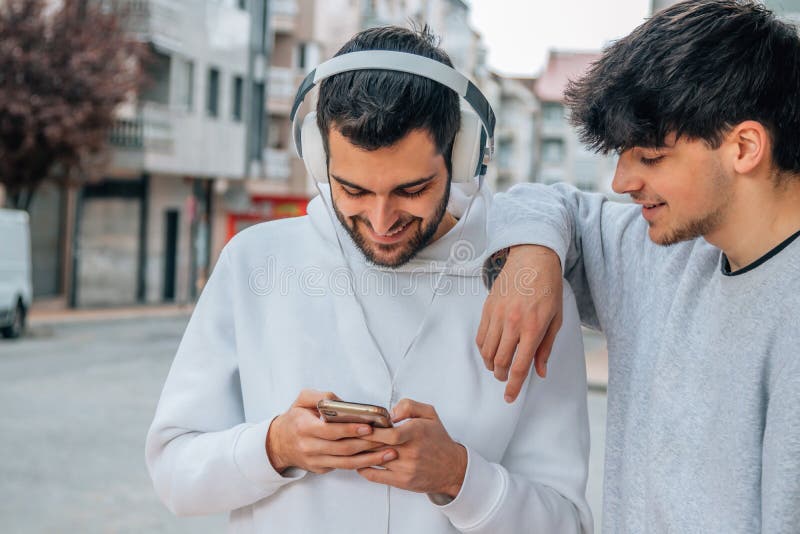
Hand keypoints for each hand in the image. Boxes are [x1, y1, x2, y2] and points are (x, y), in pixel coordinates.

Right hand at [266, 389, 397, 473]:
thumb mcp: (302, 400)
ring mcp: (316, 461)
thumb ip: (321, 396)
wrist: (278, 443)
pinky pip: (344, 467)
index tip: (368, 426)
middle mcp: (309, 447)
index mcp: (304, 428)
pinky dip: (362, 463)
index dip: (350, 430)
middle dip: (368, 444)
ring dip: (370, 457)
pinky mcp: (321, 469)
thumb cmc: (294, 419)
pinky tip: (377, 458)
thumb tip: (343, 403)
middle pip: (343, 448)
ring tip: (390, 451)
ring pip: (347, 462)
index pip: (331, 431)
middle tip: (387, 438)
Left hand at [357, 399, 466, 497]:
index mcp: (417, 432)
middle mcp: (411, 451)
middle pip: (378, 446)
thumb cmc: (438, 439)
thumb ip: (409, 406)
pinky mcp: (402, 481)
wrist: (452, 468)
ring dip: (361, 452)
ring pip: (375, 459)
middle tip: (348, 433)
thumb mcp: (430, 414)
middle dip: (361, 440)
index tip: (361, 425)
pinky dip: (364, 469)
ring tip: (349, 445)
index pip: (390, 434)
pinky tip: (359, 461)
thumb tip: (391, 413)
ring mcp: (406, 468)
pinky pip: (376, 476)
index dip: (372, 430)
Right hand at [476, 245, 562, 402]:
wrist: (532, 258)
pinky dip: (483, 349)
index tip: (509, 397)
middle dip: (502, 376)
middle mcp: (513, 324)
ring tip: (498, 366)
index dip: (514, 387)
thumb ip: (546, 348)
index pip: (520, 366)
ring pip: (486, 351)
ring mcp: (498, 315)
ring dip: (491, 365)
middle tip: (506, 378)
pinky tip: (490, 351)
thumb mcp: (556, 319)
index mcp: (533, 328)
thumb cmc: (548, 288)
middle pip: (500, 362)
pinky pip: (480, 336)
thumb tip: (540, 372)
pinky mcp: (487, 308)